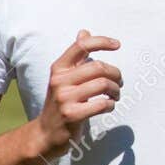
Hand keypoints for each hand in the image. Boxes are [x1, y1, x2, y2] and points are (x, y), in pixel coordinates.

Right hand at [33, 29, 121, 158]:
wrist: (45, 133)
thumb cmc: (61, 101)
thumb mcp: (64, 77)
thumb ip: (76, 57)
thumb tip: (84, 32)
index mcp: (59, 68)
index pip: (81, 46)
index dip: (102, 41)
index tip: (117, 44)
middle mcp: (59, 81)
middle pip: (99, 66)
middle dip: (116, 74)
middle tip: (119, 82)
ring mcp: (64, 98)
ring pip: (103, 84)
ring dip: (116, 90)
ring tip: (115, 95)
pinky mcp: (71, 115)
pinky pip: (102, 104)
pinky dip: (111, 104)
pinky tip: (108, 106)